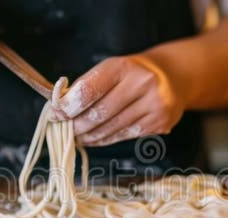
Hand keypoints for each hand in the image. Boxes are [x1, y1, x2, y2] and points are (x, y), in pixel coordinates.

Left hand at [55, 56, 184, 146]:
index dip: (68, 106)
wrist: (171, 78)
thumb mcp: (110, 69)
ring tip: (76, 136)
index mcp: (124, 66)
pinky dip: (104, 140)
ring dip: (88, 136)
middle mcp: (142, 84)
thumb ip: (86, 87)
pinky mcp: (160, 123)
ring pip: (111, 129)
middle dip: (76, 124)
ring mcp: (154, 105)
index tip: (55, 114)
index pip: (90, 90)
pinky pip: (124, 136)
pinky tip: (94, 138)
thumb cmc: (131, 74)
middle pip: (99, 113)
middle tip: (63, 129)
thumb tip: (59, 110)